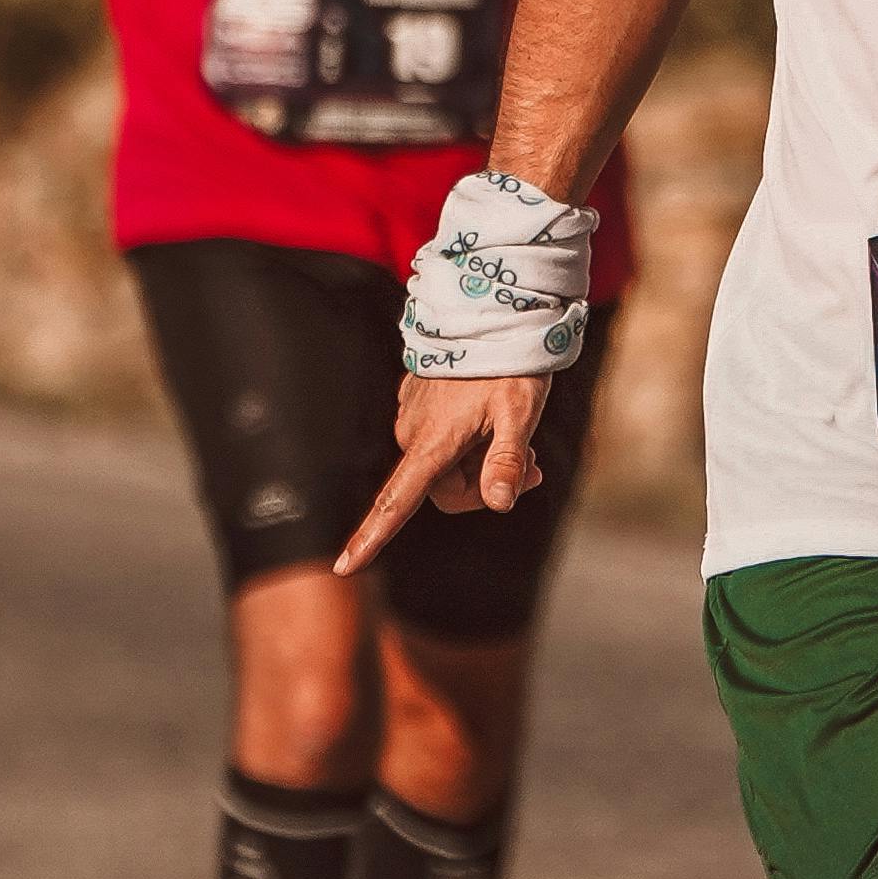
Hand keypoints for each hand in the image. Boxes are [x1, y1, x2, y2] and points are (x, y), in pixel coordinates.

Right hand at [338, 374, 556, 569]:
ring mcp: (411, 418)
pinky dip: (471, 441)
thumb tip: (499, 503)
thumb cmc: (510, 364)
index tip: (343, 567)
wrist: (488, 311)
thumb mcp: (520, 412)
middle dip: (487, 486)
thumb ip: (507, 459)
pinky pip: (442, 442)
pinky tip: (491, 412)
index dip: (371, 537)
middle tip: (535, 465)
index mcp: (431, 442)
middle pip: (446, 492)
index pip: (395, 501)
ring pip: (446, 467)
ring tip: (514, 431)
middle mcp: (411, 434)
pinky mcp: (417, 404)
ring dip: (481, 462)